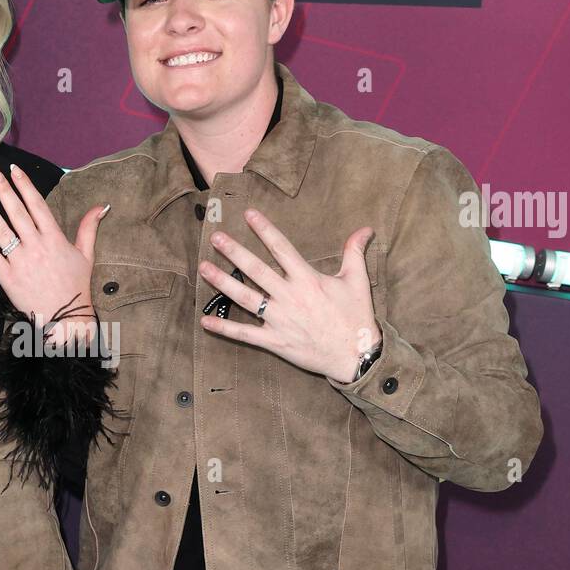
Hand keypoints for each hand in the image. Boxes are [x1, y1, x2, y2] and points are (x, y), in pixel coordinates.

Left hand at [0, 164, 107, 344]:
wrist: (65, 317)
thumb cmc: (75, 286)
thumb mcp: (86, 254)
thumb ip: (89, 228)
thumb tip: (101, 206)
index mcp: (54, 239)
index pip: (36, 205)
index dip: (24, 186)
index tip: (14, 170)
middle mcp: (36, 247)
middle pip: (16, 212)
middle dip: (3, 189)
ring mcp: (20, 261)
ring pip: (1, 230)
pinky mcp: (7, 277)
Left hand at [198, 209, 381, 382]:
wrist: (355, 356)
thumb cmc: (356, 317)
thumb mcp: (357, 281)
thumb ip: (355, 252)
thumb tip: (365, 229)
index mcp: (308, 279)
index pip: (281, 248)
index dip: (264, 229)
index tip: (248, 214)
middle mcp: (289, 297)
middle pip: (256, 269)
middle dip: (234, 252)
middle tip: (215, 237)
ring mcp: (279, 320)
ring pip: (245, 297)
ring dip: (222, 282)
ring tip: (204, 268)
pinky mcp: (274, 341)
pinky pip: (245, 334)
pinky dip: (224, 327)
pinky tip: (205, 320)